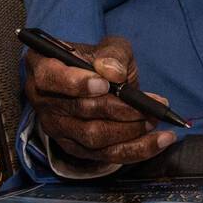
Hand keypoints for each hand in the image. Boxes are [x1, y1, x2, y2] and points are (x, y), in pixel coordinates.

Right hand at [24, 34, 174, 165]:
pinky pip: (106, 155)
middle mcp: (42, 99)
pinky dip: (136, 149)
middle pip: (78, 111)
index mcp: (42, 66)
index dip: (75, 83)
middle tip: (148, 106)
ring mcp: (57, 127)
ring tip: (154, 119)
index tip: (105, 84)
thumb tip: (113, 73)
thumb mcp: (109, 46)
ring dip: (129, 131)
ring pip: (93, 137)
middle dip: (118, 110)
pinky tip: (160, 140)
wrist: (101, 82)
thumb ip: (112, 54)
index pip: (50, 78)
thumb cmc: (100, 61)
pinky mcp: (74, 148)